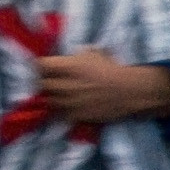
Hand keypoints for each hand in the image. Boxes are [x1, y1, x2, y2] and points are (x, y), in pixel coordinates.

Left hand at [38, 50, 169, 123]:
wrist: (130, 92)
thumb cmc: (113, 69)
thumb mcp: (94, 53)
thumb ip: (76, 55)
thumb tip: (68, 56)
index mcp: (67, 66)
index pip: (40, 65)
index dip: (41, 66)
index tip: (45, 67)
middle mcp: (64, 84)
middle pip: (42, 84)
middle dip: (45, 82)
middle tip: (51, 81)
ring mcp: (69, 102)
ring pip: (49, 100)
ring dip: (52, 97)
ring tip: (60, 95)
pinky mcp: (75, 116)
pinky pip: (60, 114)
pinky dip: (62, 110)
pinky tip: (69, 106)